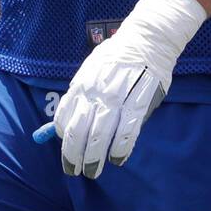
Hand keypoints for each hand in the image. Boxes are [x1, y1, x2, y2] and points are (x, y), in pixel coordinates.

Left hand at [52, 0, 206, 178]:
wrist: (147, 39)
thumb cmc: (116, 57)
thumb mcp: (91, 70)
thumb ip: (79, 95)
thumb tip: (65, 121)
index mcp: (81, 84)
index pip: (64, 118)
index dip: (63, 140)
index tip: (67, 151)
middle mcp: (95, 92)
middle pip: (78, 131)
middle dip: (73, 156)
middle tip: (75, 171)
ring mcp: (117, 97)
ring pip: (100, 135)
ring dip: (94, 158)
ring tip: (92, 171)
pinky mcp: (138, 101)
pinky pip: (127, 131)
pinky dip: (120, 149)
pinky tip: (117, 159)